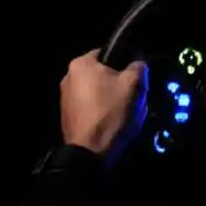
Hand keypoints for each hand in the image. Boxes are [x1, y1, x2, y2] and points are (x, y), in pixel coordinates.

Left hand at [60, 49, 148, 163]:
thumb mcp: (133, 85)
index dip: (125, 64)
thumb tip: (139, 65)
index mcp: (81, 64)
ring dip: (112, 100)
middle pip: (103, 75)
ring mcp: (66, 98)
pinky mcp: (68, 116)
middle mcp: (68, 77)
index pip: (108, 53)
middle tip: (133, 97)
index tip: (136, 78)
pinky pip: (91, 108)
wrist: (90, 152)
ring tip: (125, 113)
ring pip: (98, 93)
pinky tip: (112, 123)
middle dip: (119, 85)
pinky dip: (102, 112)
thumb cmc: (110, 112)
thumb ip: (139, 68)